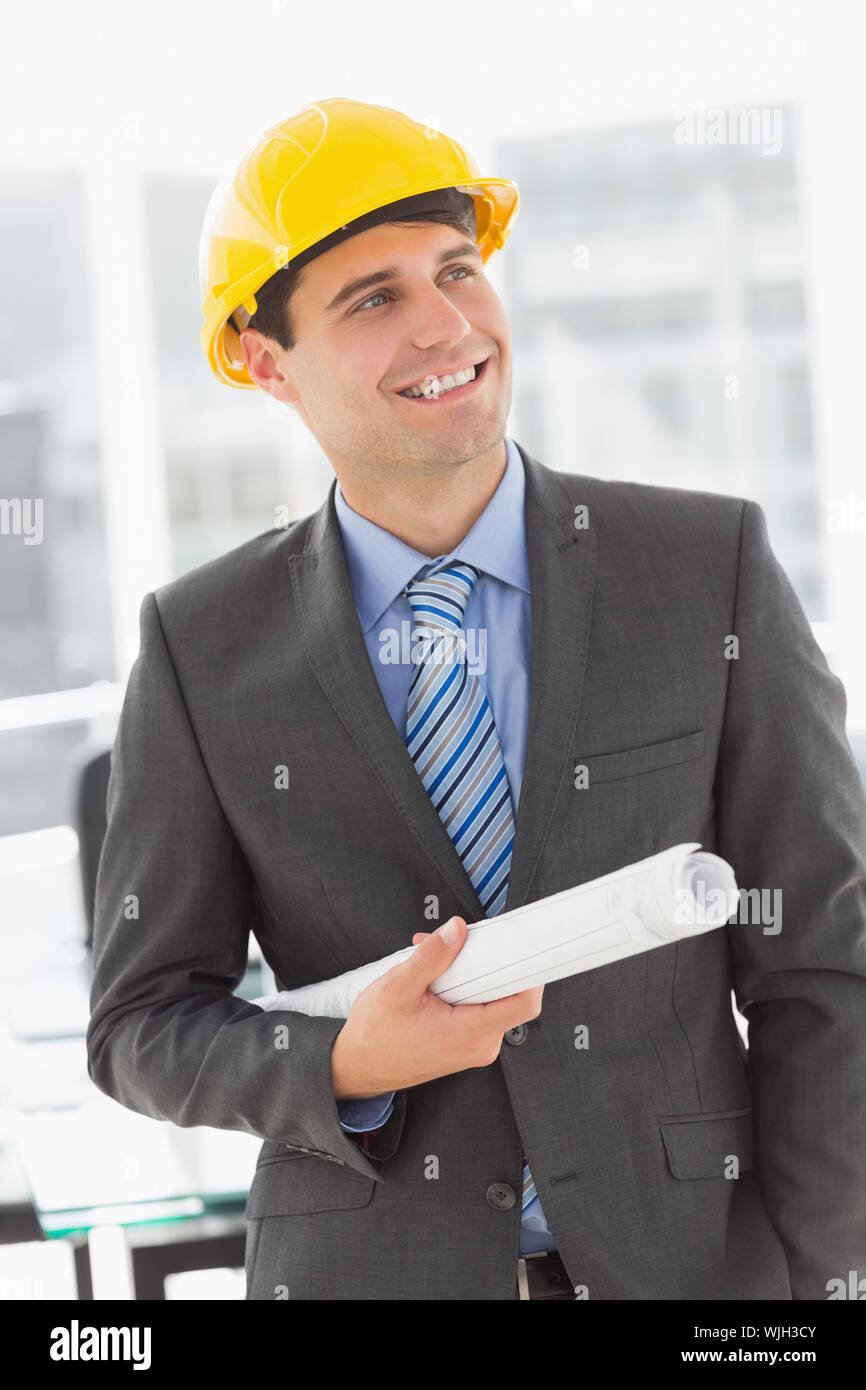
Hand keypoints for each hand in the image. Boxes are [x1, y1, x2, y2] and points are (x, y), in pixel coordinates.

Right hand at [330, 916, 543, 1098]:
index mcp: (469, 1033)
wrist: (359, 1066)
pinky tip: (435, 980)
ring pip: (491, 997)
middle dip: (483, 962)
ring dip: (467, 973)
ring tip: (434, 965)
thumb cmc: (376, 1036)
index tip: (522, 946)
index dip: (529, 970)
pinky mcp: (467, 1042)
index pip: (524, 1002)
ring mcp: (475, 1045)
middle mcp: (480, 1044)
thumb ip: (432, 956)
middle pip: (507, 993)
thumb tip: (457, 930)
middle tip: (456, 947)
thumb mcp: (398, 987)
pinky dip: (462, 988)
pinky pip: (479, 1007)